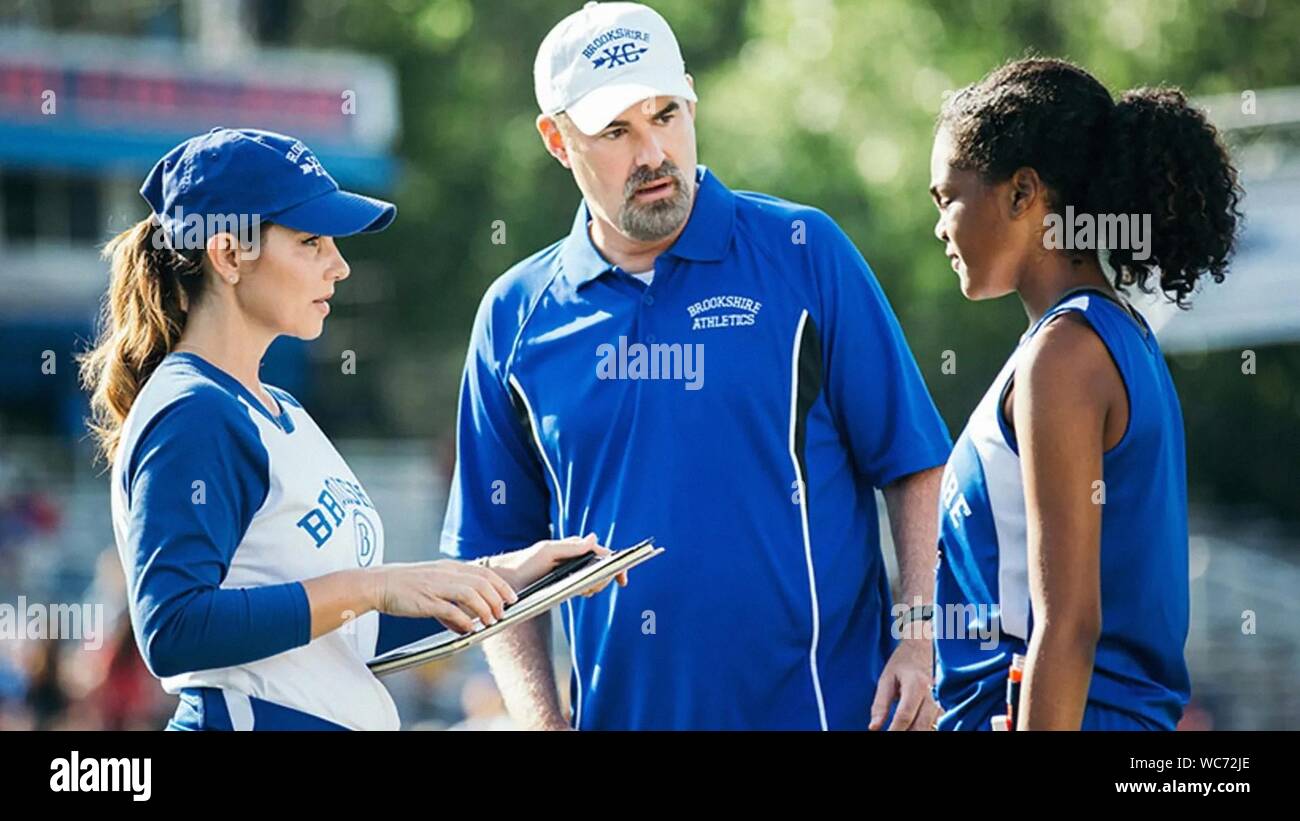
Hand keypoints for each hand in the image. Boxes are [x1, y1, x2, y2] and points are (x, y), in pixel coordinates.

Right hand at [368, 560, 516, 633]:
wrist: (378, 583)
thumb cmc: (404, 587)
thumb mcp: (432, 588)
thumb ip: (451, 605)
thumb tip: (466, 626)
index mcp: (449, 568)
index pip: (483, 573)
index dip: (501, 585)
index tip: (511, 597)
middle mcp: (445, 573)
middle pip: (482, 582)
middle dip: (497, 598)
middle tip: (503, 613)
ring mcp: (436, 586)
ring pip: (471, 593)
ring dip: (484, 609)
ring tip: (490, 622)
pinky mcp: (426, 600)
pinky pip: (451, 610)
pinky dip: (464, 621)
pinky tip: (468, 629)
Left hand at [492, 534, 626, 595]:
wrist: (509, 579)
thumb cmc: (526, 562)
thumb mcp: (548, 552)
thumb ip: (571, 547)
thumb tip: (594, 538)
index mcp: (575, 546)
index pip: (603, 553)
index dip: (617, 565)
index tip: (622, 579)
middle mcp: (577, 556)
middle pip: (603, 567)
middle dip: (603, 578)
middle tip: (590, 588)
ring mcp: (574, 570)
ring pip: (597, 578)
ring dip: (596, 586)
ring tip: (582, 591)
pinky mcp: (569, 583)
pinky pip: (586, 586)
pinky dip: (588, 590)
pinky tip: (580, 593)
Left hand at [869, 636, 941, 730]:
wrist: (922, 649)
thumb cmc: (902, 663)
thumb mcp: (886, 679)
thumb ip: (880, 704)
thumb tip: (874, 727)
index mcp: (916, 685)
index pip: (905, 715)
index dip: (894, 730)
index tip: (883, 735)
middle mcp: (932, 695)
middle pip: (921, 726)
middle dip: (906, 734)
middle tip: (891, 734)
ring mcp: (940, 702)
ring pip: (931, 727)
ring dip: (915, 732)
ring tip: (900, 731)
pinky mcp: (942, 707)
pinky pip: (935, 724)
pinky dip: (923, 729)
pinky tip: (912, 728)